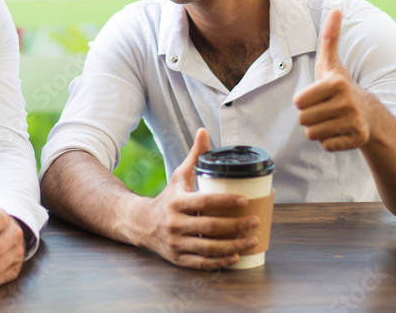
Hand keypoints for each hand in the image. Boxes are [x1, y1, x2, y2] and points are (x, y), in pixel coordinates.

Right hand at [136, 128, 257, 268]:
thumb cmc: (167, 198)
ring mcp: (176, 243)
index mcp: (176, 202)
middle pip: (209, 227)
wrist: (141, 223)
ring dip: (233, 246)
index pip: (203, 202)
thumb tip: (204, 131)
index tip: (245, 200)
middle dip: (235, 226)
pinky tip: (235, 257)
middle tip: (254, 221)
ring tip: (252, 240)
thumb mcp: (179, 177)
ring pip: (208, 248)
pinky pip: (202, 263)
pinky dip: (220, 262)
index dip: (225, 202)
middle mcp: (174, 224)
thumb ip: (194, 157)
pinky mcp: (178, 259)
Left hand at [294, 8, 379, 150]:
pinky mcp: (358, 139)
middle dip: (310, 116)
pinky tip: (340, 131)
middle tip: (325, 110)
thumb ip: (329, 38)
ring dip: (319, 129)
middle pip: (303, 119)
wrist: (371, 115)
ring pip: (313, 134)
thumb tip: (335, 8)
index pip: (299, 101)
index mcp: (336, 83)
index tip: (318, 96)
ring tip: (332, 120)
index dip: (304, 101)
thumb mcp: (331, 63)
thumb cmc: (342, 87)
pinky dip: (330, 142)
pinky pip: (327, 146)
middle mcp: (346, 102)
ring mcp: (354, 122)